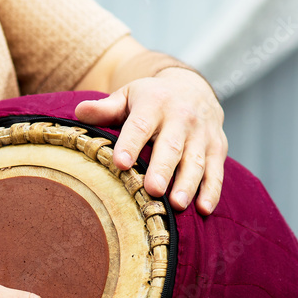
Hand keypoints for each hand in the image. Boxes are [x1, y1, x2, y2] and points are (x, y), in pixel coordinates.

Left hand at [75, 67, 227, 213]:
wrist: (193, 88)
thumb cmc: (151, 99)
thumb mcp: (128, 97)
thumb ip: (106, 108)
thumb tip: (80, 112)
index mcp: (154, 103)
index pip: (140, 125)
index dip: (130, 143)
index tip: (120, 163)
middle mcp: (182, 117)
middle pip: (171, 146)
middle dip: (163, 169)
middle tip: (153, 190)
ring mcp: (202, 134)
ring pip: (196, 161)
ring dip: (188, 184)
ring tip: (177, 205)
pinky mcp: (218, 147)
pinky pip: (216, 171)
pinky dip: (212, 190)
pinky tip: (204, 209)